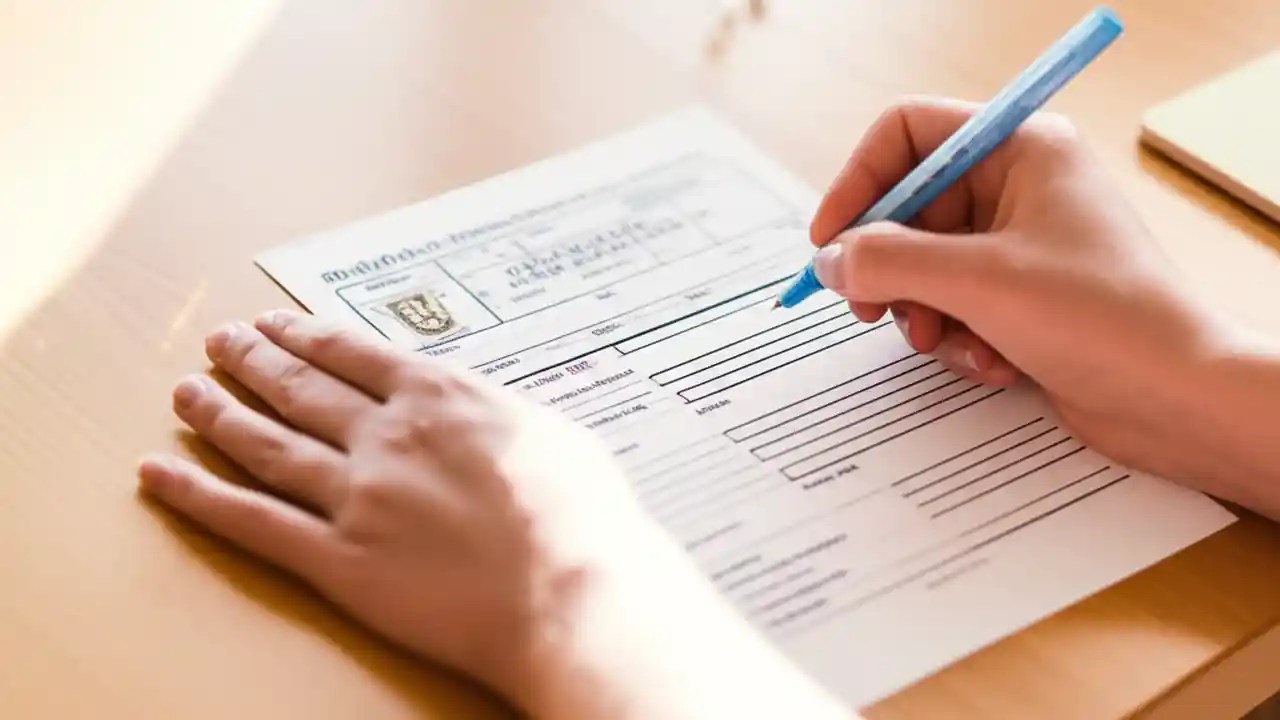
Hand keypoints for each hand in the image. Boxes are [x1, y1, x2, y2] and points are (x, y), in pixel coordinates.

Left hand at [139, 311, 849, 718]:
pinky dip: (200, 496)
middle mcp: (387, 436)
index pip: (354, 353)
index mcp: (441, 398)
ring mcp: (356, 496)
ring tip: (187, 392)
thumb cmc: (584, 518)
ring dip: (219, 414)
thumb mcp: (553, 435)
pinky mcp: (339, 561)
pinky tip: (163, 474)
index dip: (304, 336)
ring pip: (267, 445)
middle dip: (254, 360)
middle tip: (221, 342)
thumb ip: (500, 417)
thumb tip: (482, 414)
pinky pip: (253, 522)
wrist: (573, 589)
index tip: (275, 323)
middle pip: (301, 389)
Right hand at [807, 97, 1243, 487]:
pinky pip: (954, 304)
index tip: (829, 239)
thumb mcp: (977, 282)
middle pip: (909, 208)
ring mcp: (1020, 244)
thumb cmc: (1102, 320)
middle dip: (891, 268)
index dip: (860, 181)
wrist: (1178, 398)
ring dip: (925, 312)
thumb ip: (888, 262)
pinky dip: (959, 337)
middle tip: (871, 310)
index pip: (909, 133)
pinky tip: (992, 363)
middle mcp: (1019, 187)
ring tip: (948, 343)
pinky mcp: (1021, 298)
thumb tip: (828, 258)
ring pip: (925, 265)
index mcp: (1020, 148)